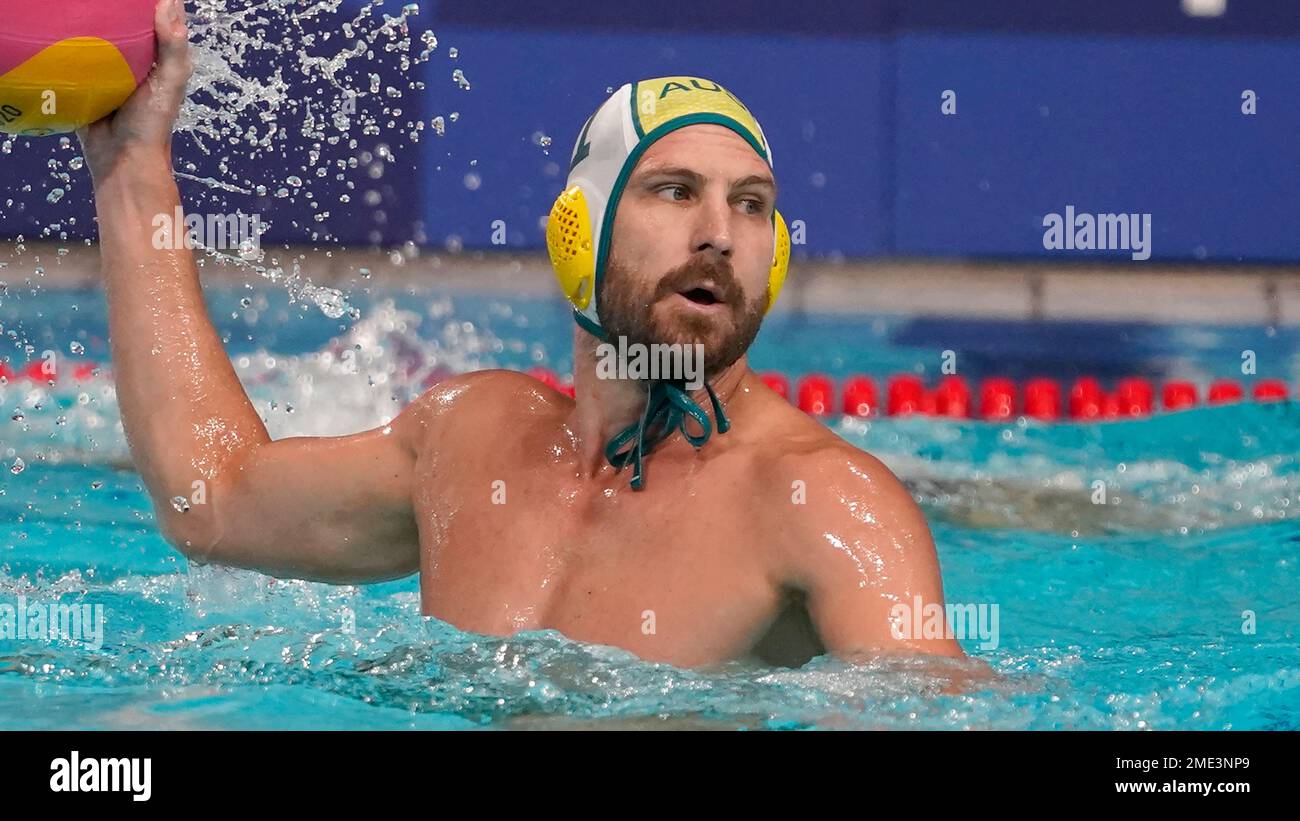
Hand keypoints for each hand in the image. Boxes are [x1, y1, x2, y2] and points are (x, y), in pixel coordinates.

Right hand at [77, 0, 191, 181]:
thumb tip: (169, 3)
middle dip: (116, 11)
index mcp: (160, 58)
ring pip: (100, 36)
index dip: (149, 5)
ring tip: (83, 6)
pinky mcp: (85, 79)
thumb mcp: (169, 82)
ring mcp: (109, 68)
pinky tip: (63, 28)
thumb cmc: (152, 124)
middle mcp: (135, 60)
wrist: (120, 160)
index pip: (157, 20)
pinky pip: (77, 55)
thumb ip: (173, 47)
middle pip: (126, 25)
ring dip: (91, 23)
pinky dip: (71, 43)